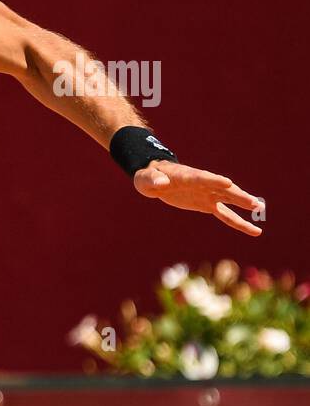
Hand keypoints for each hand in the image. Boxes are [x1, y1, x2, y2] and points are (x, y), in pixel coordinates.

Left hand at [133, 161, 263, 236]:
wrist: (155, 178)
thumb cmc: (149, 177)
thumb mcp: (145, 179)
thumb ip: (153, 180)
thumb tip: (161, 183)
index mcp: (187, 176)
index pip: (202, 178)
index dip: (213, 181)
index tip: (227, 183)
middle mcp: (202, 184)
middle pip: (222, 189)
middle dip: (236, 195)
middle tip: (253, 201)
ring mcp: (207, 194)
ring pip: (228, 200)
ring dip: (243, 204)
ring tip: (260, 209)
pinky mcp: (207, 204)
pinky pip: (225, 214)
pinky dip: (238, 222)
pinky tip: (253, 230)